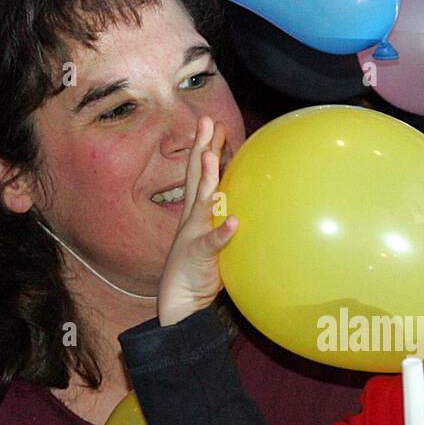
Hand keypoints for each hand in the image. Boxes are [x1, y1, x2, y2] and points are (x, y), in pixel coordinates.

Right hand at [157, 116, 237, 326]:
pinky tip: (233, 222)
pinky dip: (222, 233)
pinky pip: (212, 244)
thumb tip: (244, 209)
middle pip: (195, 177)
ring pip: (200, 203)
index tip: (212, 124)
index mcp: (196, 214)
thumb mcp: (216, 243)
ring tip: (209, 157)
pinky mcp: (200, 257)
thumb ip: (226, 223)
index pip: (200, 175)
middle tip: (206, 122)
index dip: (205, 149)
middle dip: (200, 149)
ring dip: (204, 180)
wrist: (179, 302)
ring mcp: (194, 236)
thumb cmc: (200, 272)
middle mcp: (192, 219)